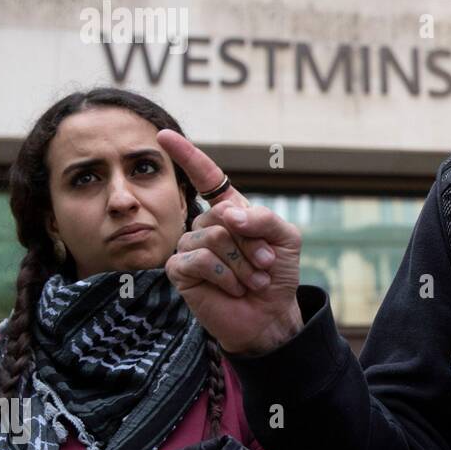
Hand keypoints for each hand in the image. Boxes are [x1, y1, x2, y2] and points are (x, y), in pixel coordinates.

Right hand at [157, 130, 304, 354]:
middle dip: (251, 243)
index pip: (206, 177)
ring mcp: (190, 246)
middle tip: (264, 264)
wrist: (270, 314)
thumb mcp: (286, 239)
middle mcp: (206, 225)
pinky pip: (197, 259)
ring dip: (242, 263)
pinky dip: (224, 275)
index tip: (164, 135)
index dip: (187, 155)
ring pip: (212, 238)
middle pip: (222, 216)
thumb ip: (264, 218)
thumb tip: (229, 214)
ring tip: (252, 280)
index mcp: (230, 210)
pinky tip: (233, 288)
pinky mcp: (180, 271)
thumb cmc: (276, 273)